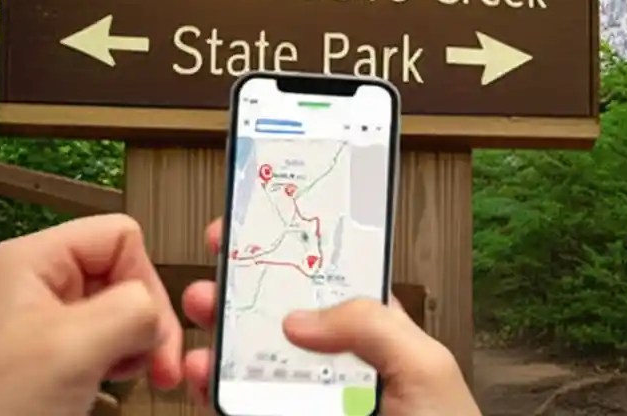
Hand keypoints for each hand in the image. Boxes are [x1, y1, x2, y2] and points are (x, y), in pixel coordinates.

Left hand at [0, 214, 182, 415]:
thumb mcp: (75, 346)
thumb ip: (133, 310)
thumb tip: (157, 314)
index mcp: (32, 261)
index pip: (120, 237)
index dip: (144, 279)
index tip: (151, 332)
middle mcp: (37, 282)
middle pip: (123, 273)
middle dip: (146, 318)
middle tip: (157, 366)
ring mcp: (43, 321)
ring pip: (119, 310)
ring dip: (135, 343)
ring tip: (127, 375)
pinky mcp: (49, 355)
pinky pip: (103, 340)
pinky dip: (119, 360)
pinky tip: (111, 382)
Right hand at [181, 218, 481, 415]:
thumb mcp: (424, 365)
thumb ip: (372, 325)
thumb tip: (302, 317)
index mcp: (375, 334)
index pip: (328, 283)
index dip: (292, 254)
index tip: (255, 228)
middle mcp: (336, 365)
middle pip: (279, 317)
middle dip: (242, 289)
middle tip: (216, 269)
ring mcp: (309, 400)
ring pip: (252, 361)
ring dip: (220, 334)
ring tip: (202, 311)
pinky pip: (240, 406)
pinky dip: (214, 389)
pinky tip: (204, 374)